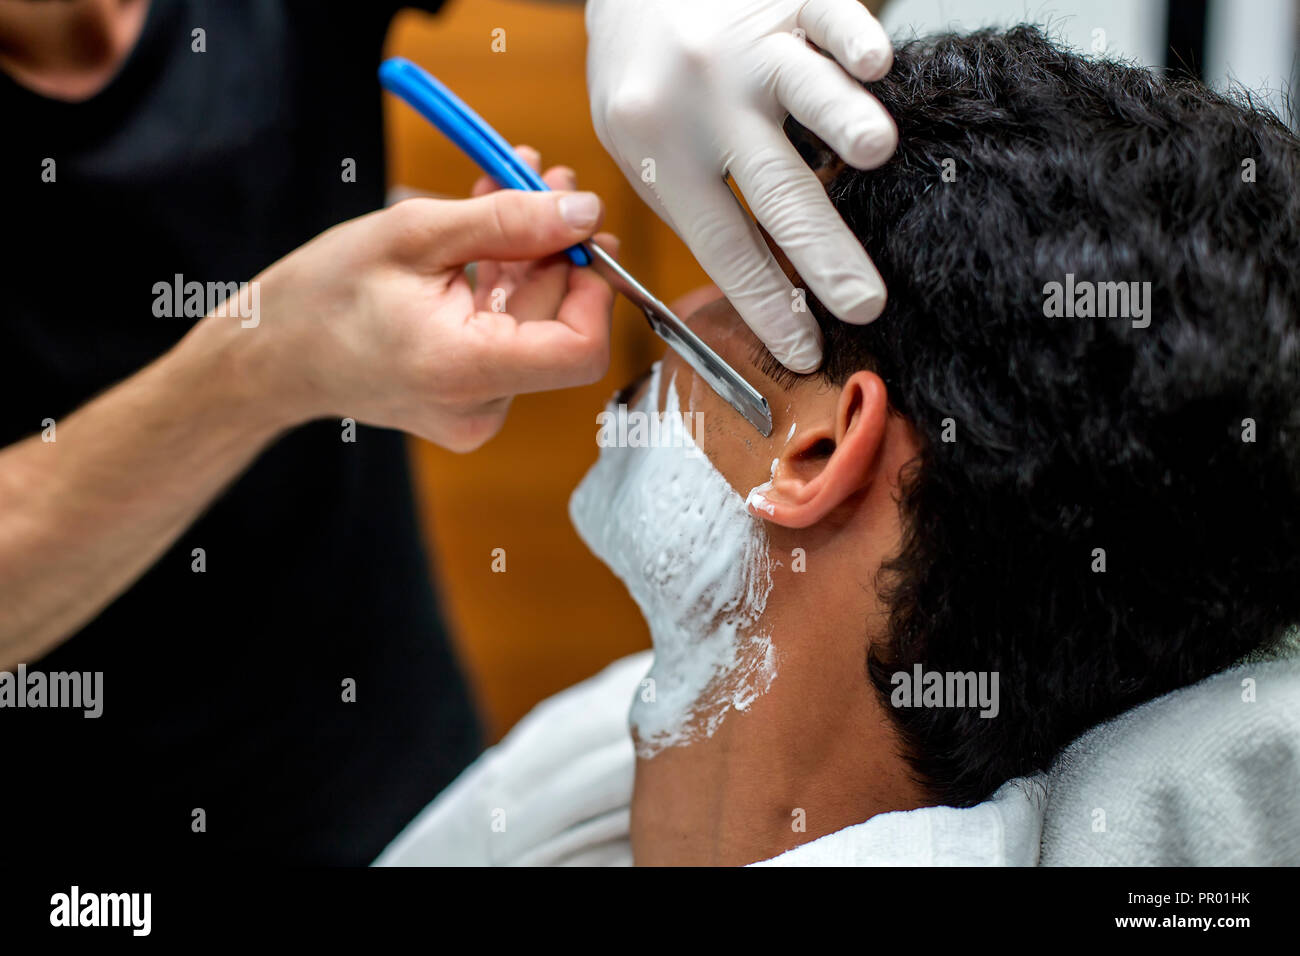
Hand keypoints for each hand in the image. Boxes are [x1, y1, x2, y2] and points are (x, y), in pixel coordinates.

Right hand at [233, 173, 616, 451]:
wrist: (270, 358)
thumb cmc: (322, 296)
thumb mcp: (414, 235)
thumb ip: (508, 221)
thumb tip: (586, 213)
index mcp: (465, 371)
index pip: (583, 350)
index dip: (593, 287)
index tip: (577, 231)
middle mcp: (480, 407)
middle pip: (559, 326)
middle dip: (557, 247)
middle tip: (544, 178)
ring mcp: (475, 412)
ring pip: (535, 328)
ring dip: (530, 256)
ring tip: (507, 189)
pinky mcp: (469, 403)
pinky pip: (508, 339)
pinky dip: (503, 286)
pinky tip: (485, 238)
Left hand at [586, 0, 895, 372]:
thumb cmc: (642, 73)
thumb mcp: (634, 145)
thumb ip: (687, 197)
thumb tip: (756, 275)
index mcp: (661, 150)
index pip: (724, 246)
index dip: (768, 303)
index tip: (806, 347)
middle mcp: (704, 102)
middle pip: (774, 190)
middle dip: (823, 254)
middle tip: (864, 304)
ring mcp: (747, 48)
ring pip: (803, 89)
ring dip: (843, 120)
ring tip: (875, 154)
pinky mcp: (786, 0)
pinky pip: (827, 17)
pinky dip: (854, 40)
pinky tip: (876, 65)